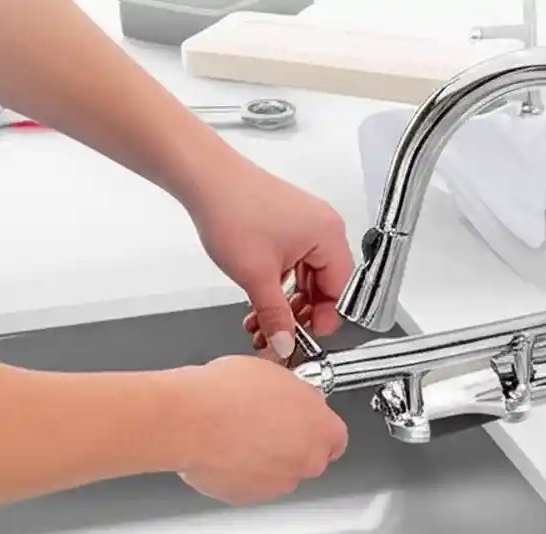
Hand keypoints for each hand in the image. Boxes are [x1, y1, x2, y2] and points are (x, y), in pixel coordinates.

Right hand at [168, 355, 346, 504]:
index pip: (335, 438)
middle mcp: (306, 462)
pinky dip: (240, 472)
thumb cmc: (228, 393)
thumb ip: (295, 394)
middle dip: (291, 445)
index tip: (301, 420)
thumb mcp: (274, 375)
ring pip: (278, 473)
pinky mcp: (246, 498)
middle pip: (308, 458)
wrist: (190, 420)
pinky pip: (249, 485)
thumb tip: (291, 397)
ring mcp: (277, 484)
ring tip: (238, 435)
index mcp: (322, 430)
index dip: (314, 427)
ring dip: (265, 460)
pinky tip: (224, 450)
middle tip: (264, 424)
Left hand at [186, 152, 352, 358]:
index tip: (303, 338)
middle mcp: (323, 227)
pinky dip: (278, 282)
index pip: (340, 290)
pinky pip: (292, 261)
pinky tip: (257, 298)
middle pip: (324, 284)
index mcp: (329, 237)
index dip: (322, 318)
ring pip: (305, 276)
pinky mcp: (286, 222)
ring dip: (284, 301)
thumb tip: (285, 344)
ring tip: (260, 321)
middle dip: (299, 313)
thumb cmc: (233, 211)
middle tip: (279, 333)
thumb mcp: (257, 277)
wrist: (205, 177)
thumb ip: (275, 316)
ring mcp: (305, 223)